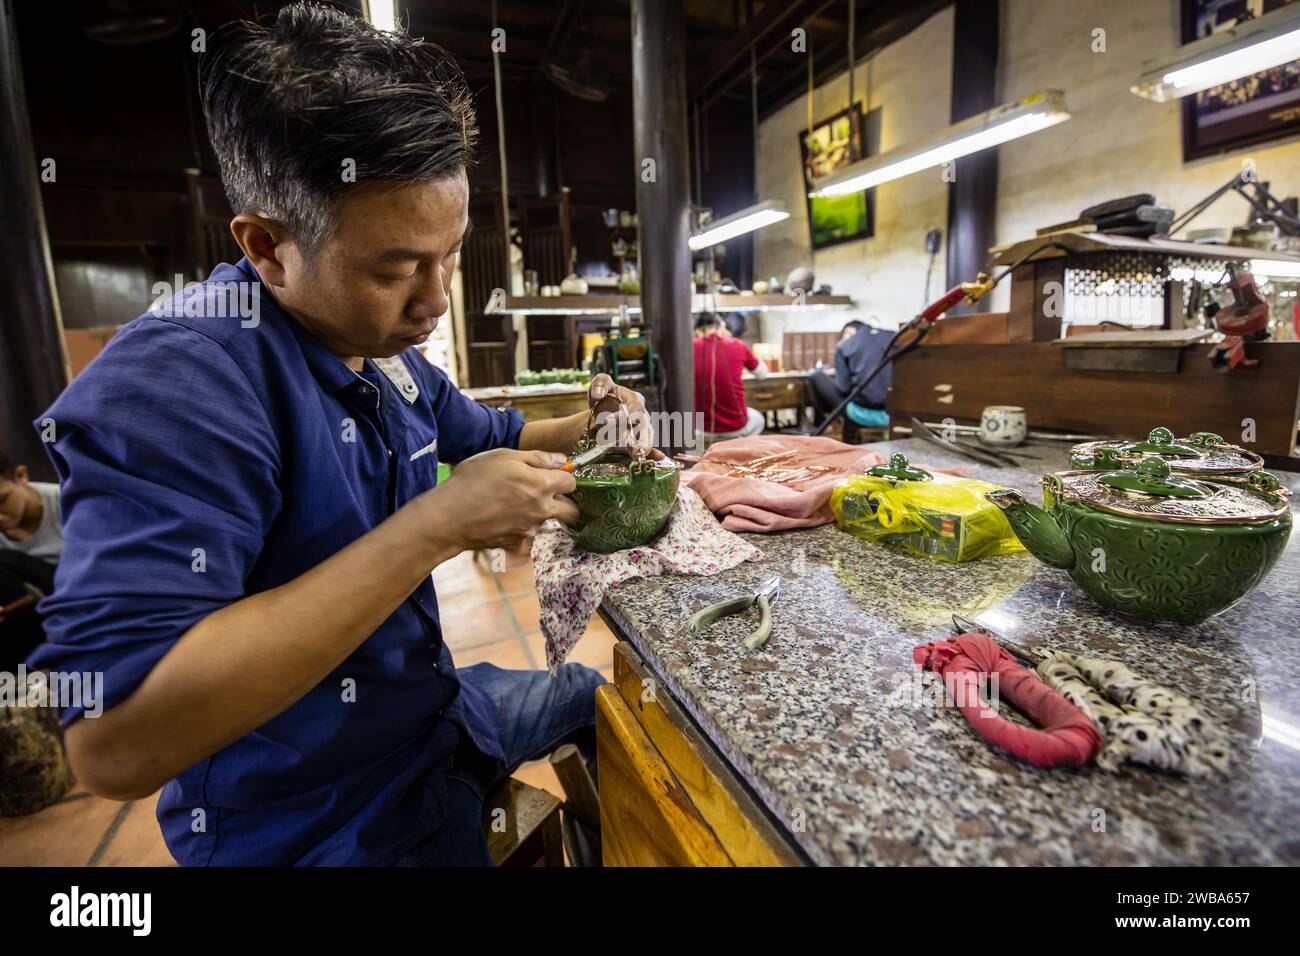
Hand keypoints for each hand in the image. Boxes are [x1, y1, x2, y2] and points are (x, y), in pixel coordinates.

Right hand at [420, 448, 578, 551]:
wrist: (450, 517)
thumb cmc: (474, 481)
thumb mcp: (504, 457)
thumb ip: (538, 458)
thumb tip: (562, 460)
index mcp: (542, 485)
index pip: (571, 483)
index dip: (563, 476)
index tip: (552, 474)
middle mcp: (542, 510)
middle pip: (570, 510)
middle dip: (562, 501)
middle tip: (542, 493)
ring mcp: (530, 529)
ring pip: (546, 521)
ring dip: (537, 513)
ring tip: (511, 503)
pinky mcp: (516, 543)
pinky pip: (526, 532)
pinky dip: (519, 525)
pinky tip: (500, 516)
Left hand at [587, 374, 661, 458]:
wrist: (602, 411)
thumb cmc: (604, 395)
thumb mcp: (600, 384)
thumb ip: (600, 384)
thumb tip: (598, 394)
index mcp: (635, 400)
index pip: (633, 408)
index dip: (622, 415)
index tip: (607, 420)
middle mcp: (642, 415)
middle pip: (643, 425)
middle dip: (635, 434)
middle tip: (625, 441)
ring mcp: (642, 429)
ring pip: (646, 437)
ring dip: (641, 446)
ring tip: (636, 454)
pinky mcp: (638, 441)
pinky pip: (647, 447)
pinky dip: (652, 454)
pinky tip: (656, 458)